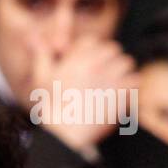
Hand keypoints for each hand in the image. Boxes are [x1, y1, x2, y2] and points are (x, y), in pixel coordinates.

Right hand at [28, 35, 136, 151]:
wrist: (66, 132)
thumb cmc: (53, 105)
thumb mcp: (42, 77)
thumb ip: (42, 53)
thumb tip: (32, 35)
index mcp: (77, 59)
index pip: (92, 41)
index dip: (91, 50)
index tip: (89, 60)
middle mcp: (95, 65)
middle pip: (113, 48)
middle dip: (108, 58)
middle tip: (103, 72)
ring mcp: (110, 78)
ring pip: (126, 62)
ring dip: (121, 70)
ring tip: (112, 82)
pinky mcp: (121, 92)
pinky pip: (135, 80)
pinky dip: (130, 86)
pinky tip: (120, 93)